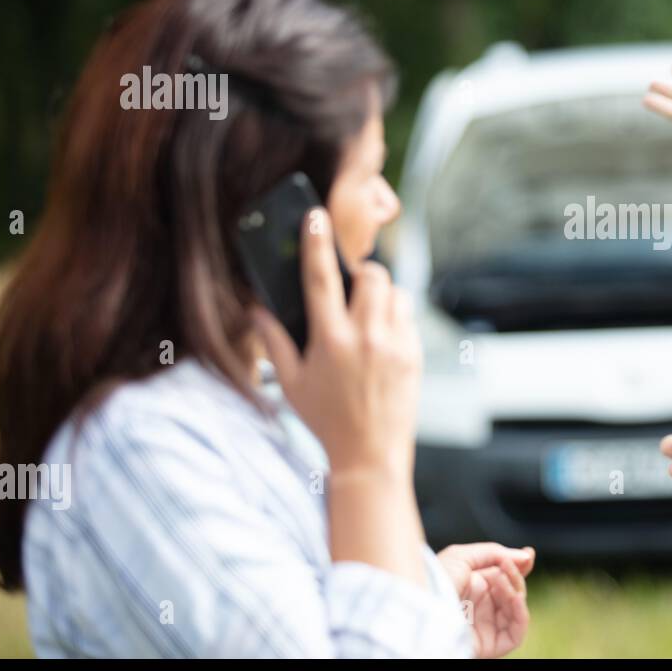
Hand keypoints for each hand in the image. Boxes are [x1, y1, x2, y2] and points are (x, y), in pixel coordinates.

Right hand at [252, 207, 421, 476]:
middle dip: (362, 273)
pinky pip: (409, 317)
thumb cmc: (326, 419)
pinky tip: (382, 339)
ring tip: (368, 316)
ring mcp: (395, 345)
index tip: (316, 216)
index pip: (321, 278)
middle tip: (352, 287)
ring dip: (382, 295)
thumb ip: (273, 342)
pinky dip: (396, 318)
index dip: (316, 243)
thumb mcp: (291, 383)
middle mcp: (365, 338)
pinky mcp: (415, 354)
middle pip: (371, 276)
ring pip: (396, 292)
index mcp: (329, 340)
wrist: (370, 454)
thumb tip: (256, 310)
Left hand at [438, 543, 534, 657]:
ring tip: (501, 578)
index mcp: (473, 587)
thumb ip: (495, 553)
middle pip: (513, 592)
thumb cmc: (435, 581)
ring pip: (516, 610)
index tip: (528, 554)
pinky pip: (516, 633)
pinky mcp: (490, 645)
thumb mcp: (463, 556)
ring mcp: (486, 626)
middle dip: (516, 576)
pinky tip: (514, 598)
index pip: (504, 578)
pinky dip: (521, 614)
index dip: (518, 567)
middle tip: (507, 565)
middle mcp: (481, 607)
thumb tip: (525, 557)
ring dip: (515, 591)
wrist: (421, 607)